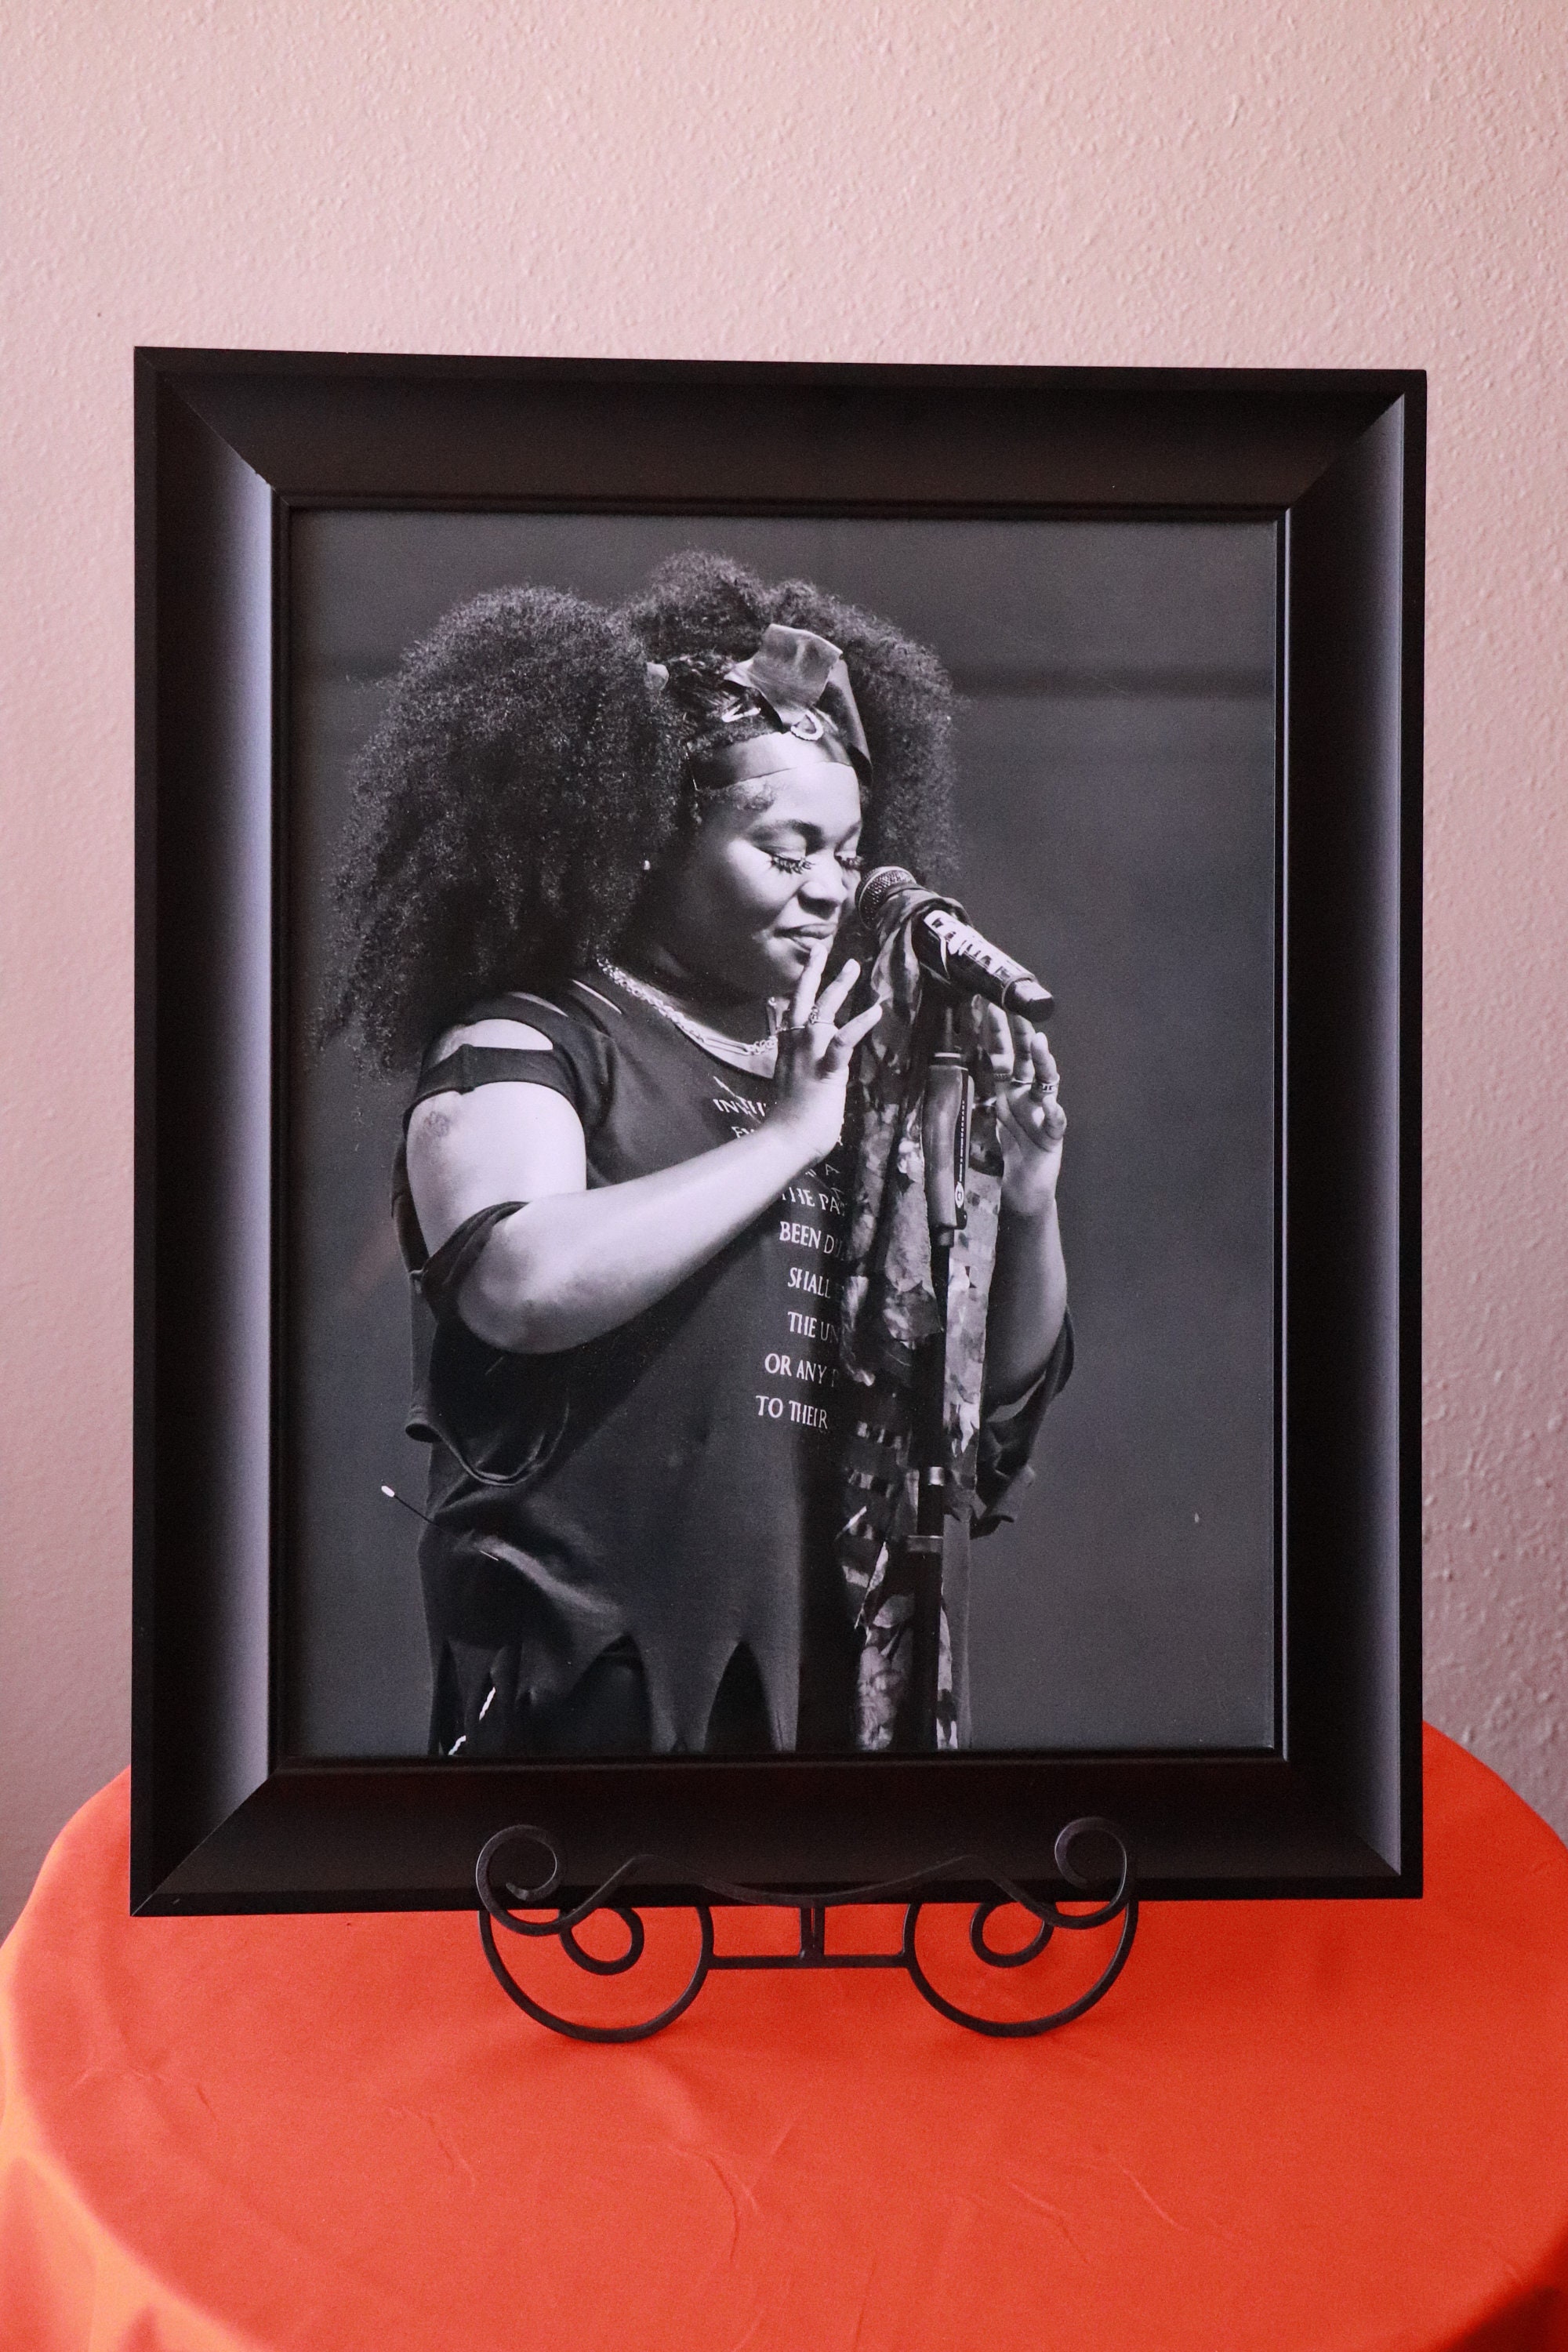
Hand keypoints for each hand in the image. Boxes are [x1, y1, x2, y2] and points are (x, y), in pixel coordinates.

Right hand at [768, 944, 882, 1164]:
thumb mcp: (793, 1092)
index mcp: (785, 1053)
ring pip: (821, 1010)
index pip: (790, 1014)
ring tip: (852, 965)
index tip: (805, 973)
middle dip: (813, 973)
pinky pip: (843, 1040)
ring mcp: (808, 1055)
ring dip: (837, 986)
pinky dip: (860, 1023)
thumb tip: (810, 1078)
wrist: (784, 1142)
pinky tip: (876, 1009)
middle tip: (822, 949)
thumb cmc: (789, 1126)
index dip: (798, 992)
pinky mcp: (825, 1069)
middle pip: (801, 1000)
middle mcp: (793, 1047)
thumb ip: (801, 1077)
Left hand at [985, 1006, 1065, 1219]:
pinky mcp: (1053, 1135)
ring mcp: (1043, 1112)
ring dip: (1043, 1063)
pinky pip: (1055, 1122)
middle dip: (1022, 1035)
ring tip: (1040, 1043)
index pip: (1004, 1055)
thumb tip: (973, 1057)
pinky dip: (1054, 1114)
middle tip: (1016, 1009)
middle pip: (1026, 1060)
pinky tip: (1051, 1106)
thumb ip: (991, 1088)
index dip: (997, 1033)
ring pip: (1045, 1082)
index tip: (989, 1006)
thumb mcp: (996, 1113)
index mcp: (1012, 1089)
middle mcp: (1029, 1095)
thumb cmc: (1013, 1147)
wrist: (1026, 1184)